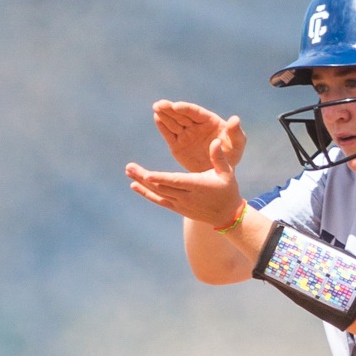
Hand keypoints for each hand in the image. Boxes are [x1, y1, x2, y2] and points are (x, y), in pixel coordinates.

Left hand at [126, 132, 244, 228]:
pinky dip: (146, 194)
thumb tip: (215, 140)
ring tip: (128, 171)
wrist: (226, 214)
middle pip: (162, 187)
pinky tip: (134, 186)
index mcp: (198, 185)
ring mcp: (181, 204)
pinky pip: (159, 200)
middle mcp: (187, 196)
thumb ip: (218, 157)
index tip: (146, 174)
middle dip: (144, 177)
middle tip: (129, 167)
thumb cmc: (227, 189)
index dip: (160, 178)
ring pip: (158, 193)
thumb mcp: (227, 172)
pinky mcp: (177, 208)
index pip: (176, 182)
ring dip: (141, 183)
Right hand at [152, 100, 244, 173]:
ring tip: (156, 107)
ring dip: (164, 115)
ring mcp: (185, 134)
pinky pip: (169, 134)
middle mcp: (196, 125)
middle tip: (160, 104)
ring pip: (173, 123)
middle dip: (170, 109)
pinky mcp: (177, 145)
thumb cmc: (231, 155)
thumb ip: (236, 132)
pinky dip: (163, 127)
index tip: (176, 106)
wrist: (219, 172)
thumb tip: (235, 119)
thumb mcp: (237, 145)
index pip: (196, 113)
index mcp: (209, 121)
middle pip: (181, 115)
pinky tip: (157, 118)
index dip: (186, 109)